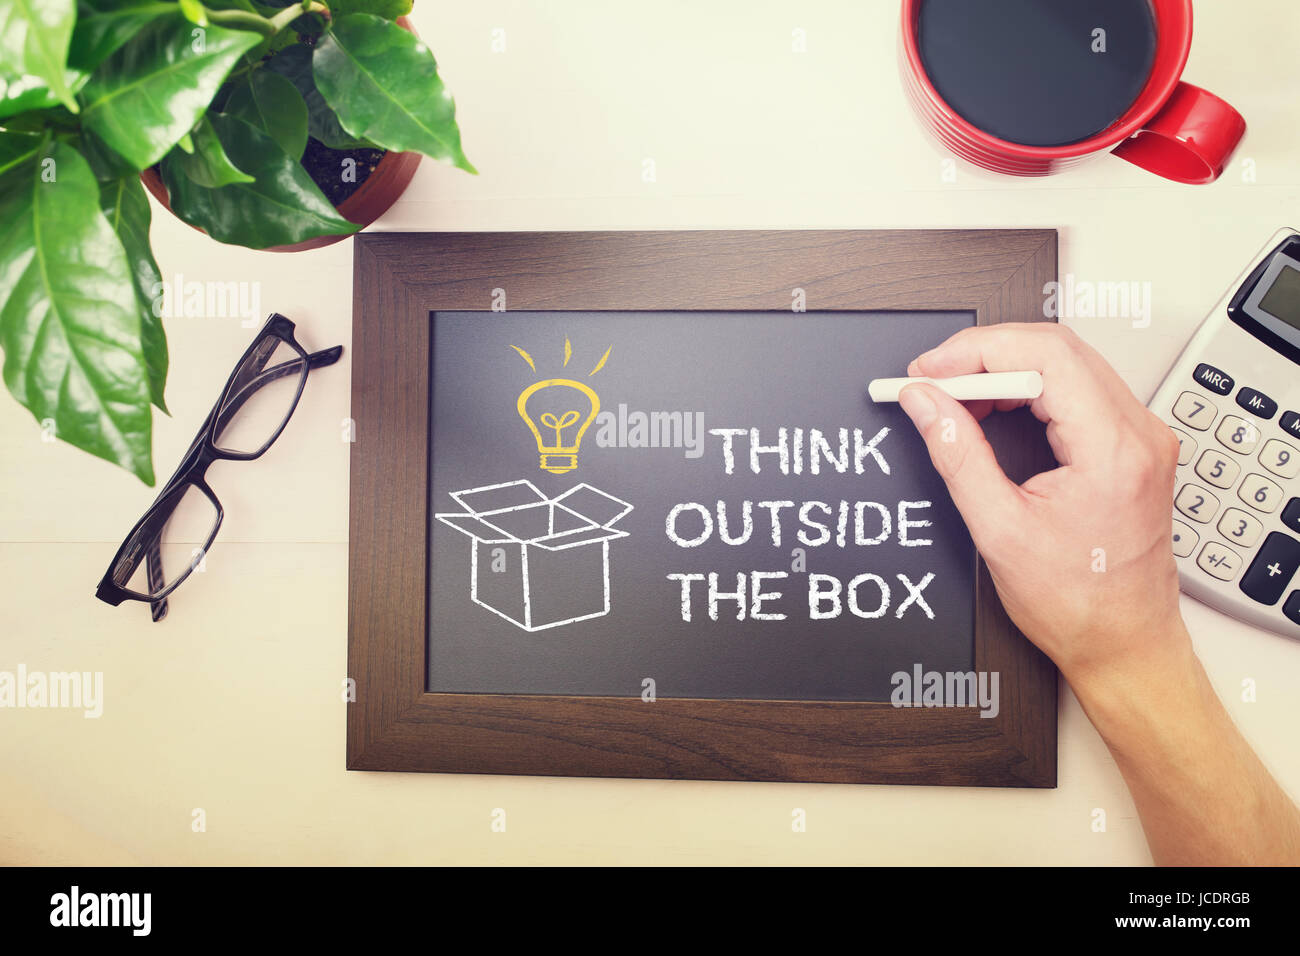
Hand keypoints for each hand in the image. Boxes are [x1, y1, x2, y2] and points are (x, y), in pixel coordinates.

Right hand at [896, 323, 1186, 689]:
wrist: (1124, 642)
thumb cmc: (1079, 604)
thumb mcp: (999, 530)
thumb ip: (957, 454)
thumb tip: (925, 403)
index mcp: (1113, 450)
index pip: (1042, 356)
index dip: (973, 353)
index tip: (927, 371)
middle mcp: (1139, 433)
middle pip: (1055, 348)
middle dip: (983, 355)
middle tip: (930, 379)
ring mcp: (1142, 436)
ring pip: (1067, 361)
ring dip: (1004, 369)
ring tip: (954, 397)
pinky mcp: (1133, 444)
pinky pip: (1078, 387)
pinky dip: (1028, 388)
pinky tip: (991, 408)